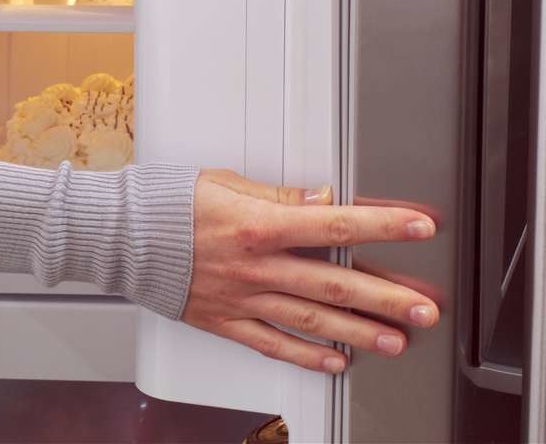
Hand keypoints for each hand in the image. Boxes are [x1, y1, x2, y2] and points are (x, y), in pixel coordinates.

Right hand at [183, 169, 440, 373]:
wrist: (119, 235)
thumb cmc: (166, 202)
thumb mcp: (224, 182)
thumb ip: (278, 196)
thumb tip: (323, 200)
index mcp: (259, 224)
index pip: (336, 225)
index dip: (383, 226)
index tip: (419, 227)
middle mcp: (256, 266)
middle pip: (334, 285)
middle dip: (386, 296)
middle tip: (426, 308)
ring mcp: (242, 298)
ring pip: (312, 321)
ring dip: (359, 333)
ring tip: (396, 341)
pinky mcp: (224, 320)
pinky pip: (272, 344)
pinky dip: (307, 357)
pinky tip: (336, 363)